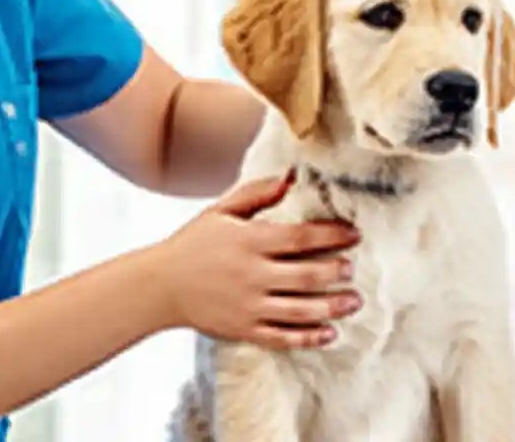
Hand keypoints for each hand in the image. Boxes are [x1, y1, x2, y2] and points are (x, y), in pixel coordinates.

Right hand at [145, 172, 361, 349]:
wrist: (160, 285)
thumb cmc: (193, 244)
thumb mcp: (220, 212)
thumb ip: (257, 193)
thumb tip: (291, 177)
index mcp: (248, 242)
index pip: (300, 237)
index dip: (332, 235)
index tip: (353, 234)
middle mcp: (251, 275)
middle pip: (307, 275)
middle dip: (337, 272)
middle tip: (352, 269)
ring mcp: (249, 305)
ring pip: (302, 309)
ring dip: (333, 307)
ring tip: (353, 301)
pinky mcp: (244, 329)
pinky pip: (283, 336)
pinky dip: (309, 337)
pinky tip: (328, 332)